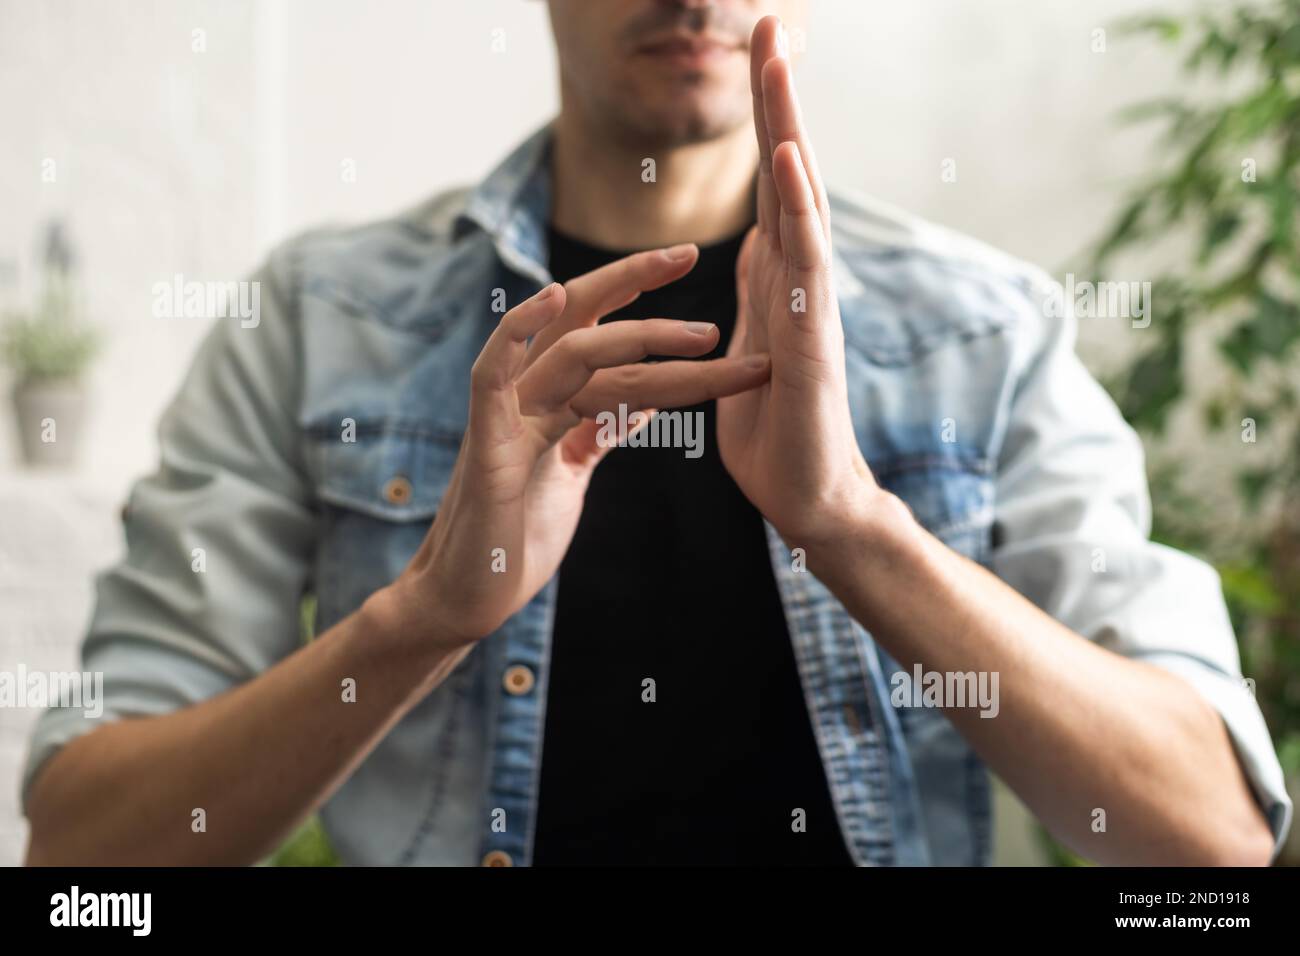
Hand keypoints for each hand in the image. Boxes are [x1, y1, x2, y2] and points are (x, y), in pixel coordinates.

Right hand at [381, 247, 770, 648]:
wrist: (469, 597)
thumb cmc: (516, 536)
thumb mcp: (571, 474)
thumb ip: (595, 434)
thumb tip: (637, 407)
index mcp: (554, 401)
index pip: (604, 336)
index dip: (649, 305)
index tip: (698, 276)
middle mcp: (530, 396)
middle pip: (586, 319)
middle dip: (638, 280)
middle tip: (695, 252)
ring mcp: (507, 416)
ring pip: (571, 351)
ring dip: (640, 336)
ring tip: (703, 335)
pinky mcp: (487, 444)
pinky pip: (493, 373)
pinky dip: (518, 331)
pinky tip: (553, 299)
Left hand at [717, 16, 882, 548]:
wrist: (804, 498)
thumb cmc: (774, 429)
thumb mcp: (748, 344)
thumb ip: (756, 292)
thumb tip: (754, 244)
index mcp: (777, 278)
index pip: (769, 186)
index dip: (763, 124)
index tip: (755, 57)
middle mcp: (800, 279)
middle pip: (788, 175)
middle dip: (777, 101)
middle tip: (771, 26)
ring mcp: (811, 305)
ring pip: (800, 202)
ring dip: (788, 130)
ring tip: (779, 62)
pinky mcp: (811, 340)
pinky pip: (804, 264)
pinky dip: (798, 208)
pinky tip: (788, 159)